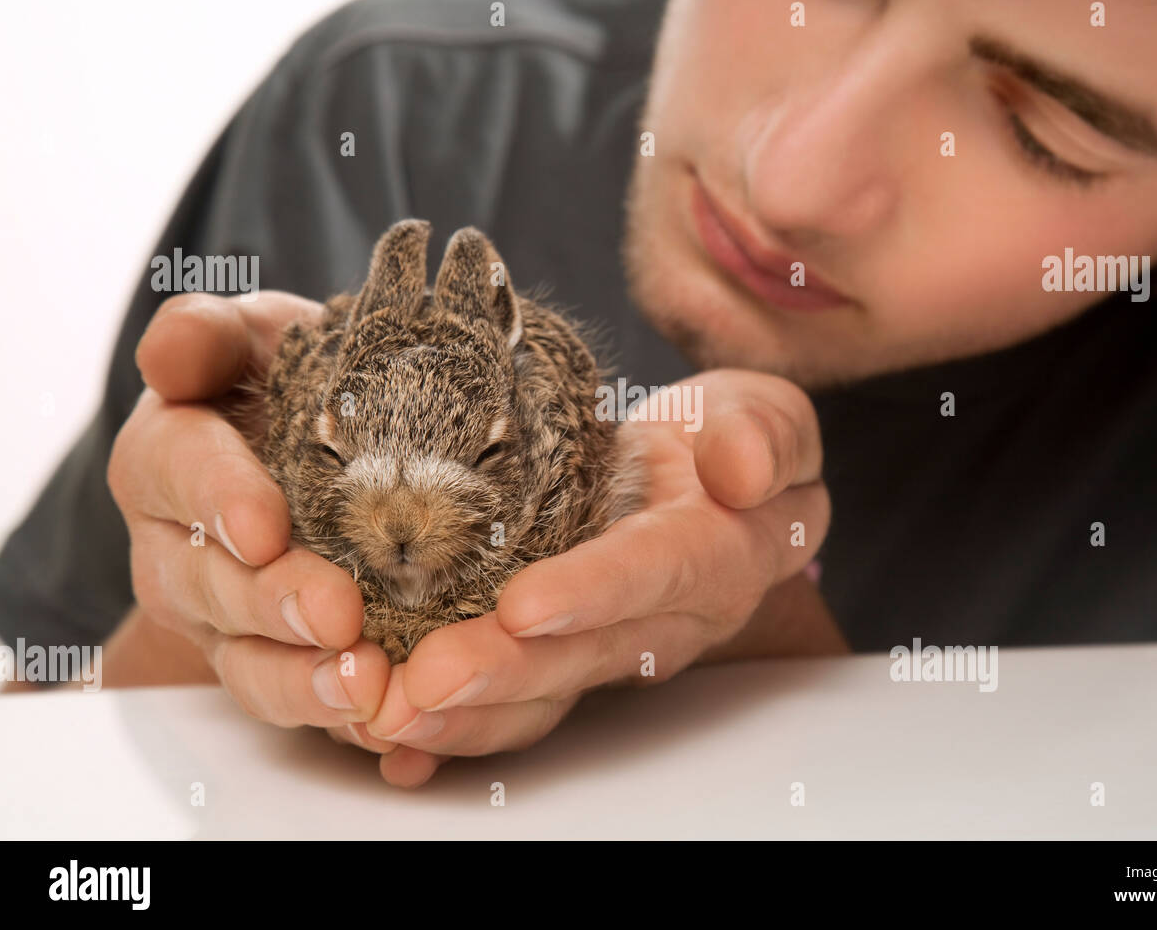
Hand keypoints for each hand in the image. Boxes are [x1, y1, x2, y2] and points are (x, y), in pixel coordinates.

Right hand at [106, 292, 390, 729]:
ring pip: (248, 663)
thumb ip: (209, 336)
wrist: (321, 445)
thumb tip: (170, 353)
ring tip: (365, 685)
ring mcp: (226, 620)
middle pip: (212, 586)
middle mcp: (180, 552)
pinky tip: (389, 720)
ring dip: (304, 681)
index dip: (216, 499)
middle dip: (274, 603)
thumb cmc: (288, 382)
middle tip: (339, 613)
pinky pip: (298, 700)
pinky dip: (341, 717)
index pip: (176, 473)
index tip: (263, 527)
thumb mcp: (253, 338)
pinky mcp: (278, 663)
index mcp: (167, 458)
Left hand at [360, 369, 835, 786]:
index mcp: (719, 554)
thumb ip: (763, 432)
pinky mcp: (571, 658)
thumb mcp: (761, 411)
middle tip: (425, 683)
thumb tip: (742, 469)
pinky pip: (518, 703)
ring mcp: (615, 648)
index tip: (523, 607)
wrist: (713, 479)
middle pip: (585, 652)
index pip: (657, 572)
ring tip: (393, 716)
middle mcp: (668, 620)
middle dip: (505, 673)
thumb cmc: (728, 437)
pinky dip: (457, 729)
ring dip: (469, 714)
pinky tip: (399, 744)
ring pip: (545, 693)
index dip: (593, 593)